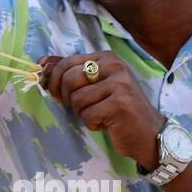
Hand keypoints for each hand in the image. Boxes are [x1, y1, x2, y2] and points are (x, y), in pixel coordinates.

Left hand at [38, 52, 162, 168]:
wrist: (149, 134)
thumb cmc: (118, 109)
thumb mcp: (96, 85)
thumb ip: (71, 72)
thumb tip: (41, 62)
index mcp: (107, 58)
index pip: (67, 62)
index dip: (54, 80)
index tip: (55, 92)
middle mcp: (115, 66)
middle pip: (68, 79)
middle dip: (67, 98)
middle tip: (80, 107)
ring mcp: (119, 84)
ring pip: (77, 99)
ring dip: (83, 113)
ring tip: (100, 114)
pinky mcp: (120, 104)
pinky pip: (88, 115)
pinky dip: (93, 123)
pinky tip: (108, 123)